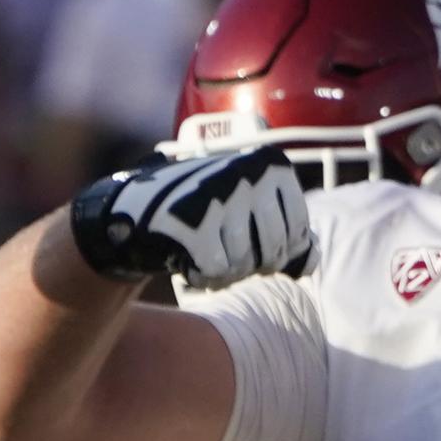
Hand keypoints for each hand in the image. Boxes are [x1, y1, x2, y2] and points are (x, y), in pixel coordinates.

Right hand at [68, 147, 310, 288]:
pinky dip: (201, 274)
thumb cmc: (198, 212)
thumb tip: (312, 262)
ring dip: (222, 269)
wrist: (129, 211)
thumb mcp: (248, 209)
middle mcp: (250, 173)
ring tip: (200, 245)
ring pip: (245, 265)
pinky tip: (184, 255)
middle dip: (248, 262)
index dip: (275, 251)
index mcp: (272, 165)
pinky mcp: (193, 222)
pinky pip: (218, 271)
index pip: (299, 235)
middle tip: (219, 244)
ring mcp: (221, 195)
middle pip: (274, 253)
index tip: (246, 237)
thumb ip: (286, 231)